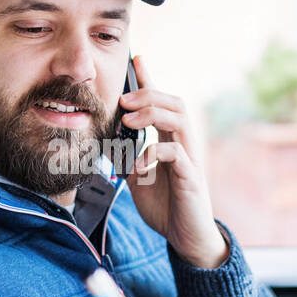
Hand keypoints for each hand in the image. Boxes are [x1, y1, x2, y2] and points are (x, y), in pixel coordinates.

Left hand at [118, 54, 228, 268]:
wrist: (185, 237)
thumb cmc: (165, 206)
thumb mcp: (136, 179)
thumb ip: (126, 158)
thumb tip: (106, 143)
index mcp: (169, 140)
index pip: (162, 102)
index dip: (150, 79)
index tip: (137, 59)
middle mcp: (183, 143)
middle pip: (174, 102)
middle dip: (148, 95)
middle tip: (123, 102)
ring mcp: (189, 158)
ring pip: (179, 118)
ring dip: (152, 114)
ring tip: (129, 123)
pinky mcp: (190, 176)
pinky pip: (176, 153)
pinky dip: (154, 153)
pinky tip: (139, 165)